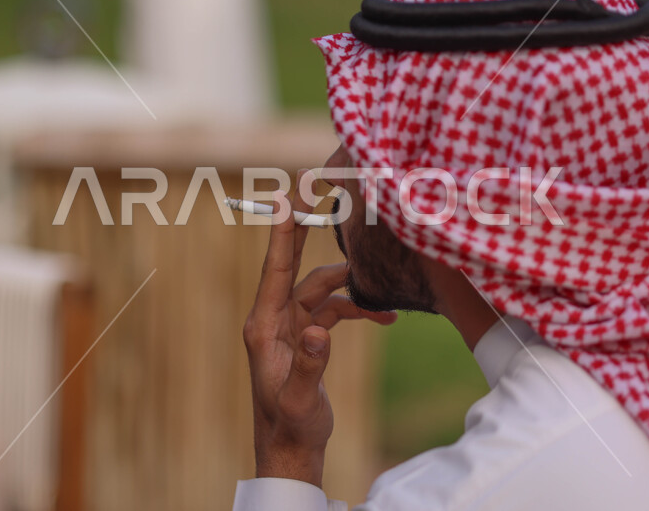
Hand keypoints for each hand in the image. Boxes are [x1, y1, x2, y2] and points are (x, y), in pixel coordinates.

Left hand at [242, 172, 396, 486]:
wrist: (292, 448)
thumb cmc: (291, 425)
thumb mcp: (300, 399)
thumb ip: (311, 365)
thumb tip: (320, 332)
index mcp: (264, 327)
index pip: (275, 270)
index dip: (282, 234)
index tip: (286, 199)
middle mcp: (273, 320)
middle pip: (297, 269)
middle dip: (313, 238)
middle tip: (325, 204)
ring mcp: (290, 327)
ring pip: (321, 290)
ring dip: (351, 289)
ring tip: (384, 300)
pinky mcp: (306, 337)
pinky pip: (332, 310)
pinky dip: (356, 309)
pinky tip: (383, 317)